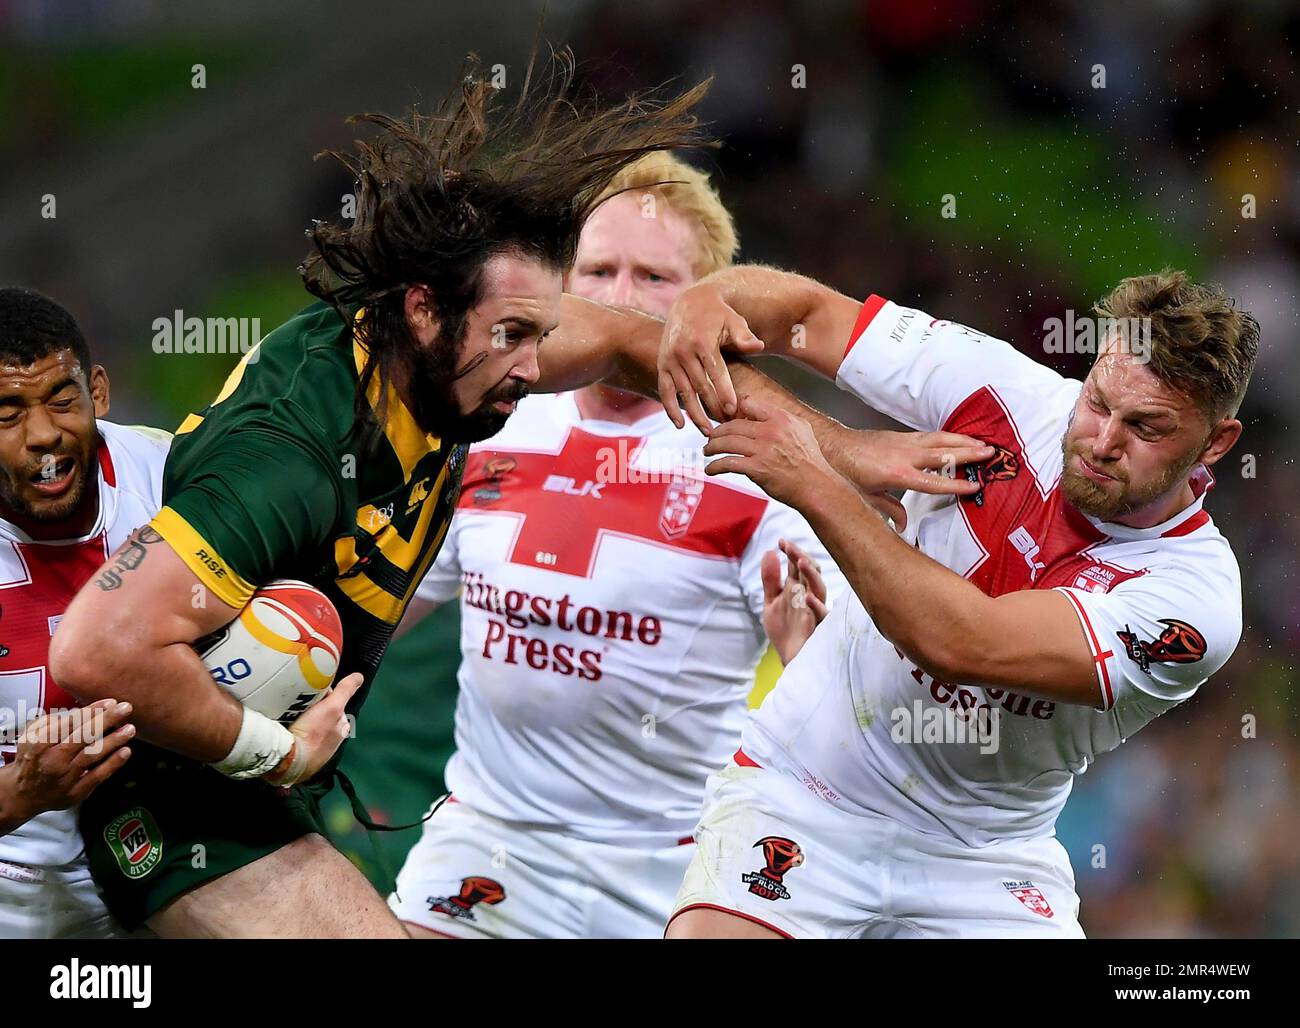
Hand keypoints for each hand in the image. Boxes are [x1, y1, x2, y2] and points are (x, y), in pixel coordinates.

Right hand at [1, 699, 134, 824]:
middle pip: (82, 737)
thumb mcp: (32, 735)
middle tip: (126, 708)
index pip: (68, 723)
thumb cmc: (33, 757)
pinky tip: (126, 751)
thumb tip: (81, 710)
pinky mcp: (75, 793)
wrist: (23, 794)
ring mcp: (64, 778)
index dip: (91, 711)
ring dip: (113, 741)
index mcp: (39, 743)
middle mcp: (52, 760)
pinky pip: (97, 776)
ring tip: (130, 728)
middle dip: (106, 720)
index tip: (110, 702)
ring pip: (92, 756)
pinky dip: (113, 764)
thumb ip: (53, 720)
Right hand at [280, 673, 363, 782]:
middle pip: (320, 714)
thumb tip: (358, 677)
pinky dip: (293, 732)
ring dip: (300, 720)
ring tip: (289, 716)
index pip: (334, 704)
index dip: (322, 695)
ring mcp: (316, 750)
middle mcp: (332, 740)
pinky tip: (286, 729)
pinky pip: (297, 737)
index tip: (309, 692)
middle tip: (296, 704)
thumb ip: (345, 691)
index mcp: (342, 728)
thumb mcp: (333, 706)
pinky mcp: (301, 756)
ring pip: (308, 726)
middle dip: (311, 708)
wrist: (290, 760)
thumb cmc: (313, 733)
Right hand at [658, 283, 764, 431]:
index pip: (715, 372)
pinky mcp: (663, 365)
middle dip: (713, 407)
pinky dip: (670, 408)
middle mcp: (683, 352)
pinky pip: (665, 390)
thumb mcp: (733, 320)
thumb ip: (744, 336)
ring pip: (683, 393)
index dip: (724, 392)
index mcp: (702, 341)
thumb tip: (758, 346)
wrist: (689, 303)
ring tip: (708, 432)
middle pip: (700, 386)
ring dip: (694, 414)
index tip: (733, 410)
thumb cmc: (717, 314)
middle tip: (726, 424)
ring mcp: (671, 360)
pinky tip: (680, 425)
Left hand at [703, 396, 844, 510]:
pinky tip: (711, 470)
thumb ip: (783, 419)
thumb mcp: (802, 430)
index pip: (748, 404)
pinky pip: (728, 463)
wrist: (817, 486)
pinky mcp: (756, 469)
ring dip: (712, 447)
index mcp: (781, 419)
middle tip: (712, 437)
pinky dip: (715, 467)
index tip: (727, 419)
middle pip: (732, 425)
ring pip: (726, 442)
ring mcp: (762, 450)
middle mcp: (770, 431)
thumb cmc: (811, 462)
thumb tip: (766, 414)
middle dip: (718, 432)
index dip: (734, 411)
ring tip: (707, 451)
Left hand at [761, 539, 829, 664]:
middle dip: (801, 557)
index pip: (797, 565)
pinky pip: (822, 614)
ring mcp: (815, 610)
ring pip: (819, 588)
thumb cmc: (785, 631)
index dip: (791, 552)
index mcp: (798, 588)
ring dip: (811, 574)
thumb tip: (769, 552)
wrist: (791, 661)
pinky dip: (816, 605)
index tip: (781, 542)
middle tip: (789, 546)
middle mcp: (809, 595)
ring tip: (800, 561)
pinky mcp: (819, 627)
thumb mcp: (771, 603)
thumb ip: (770, 580)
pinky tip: (807, 597)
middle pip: (809, 571)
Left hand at [824, 428, 994, 530]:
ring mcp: (904, 443)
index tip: (975, 487)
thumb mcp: (866, 499)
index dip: (955, 486)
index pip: (934, 482)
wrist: (831, 446)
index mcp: (897, 475)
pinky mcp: (901, 436)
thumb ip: (889, 511)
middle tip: (992, 454)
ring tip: (983, 444)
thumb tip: (904, 526)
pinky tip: (958, 438)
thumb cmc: (846, 473)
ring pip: (940, 440)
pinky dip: (947, 436)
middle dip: (969, 454)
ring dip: (963, 441)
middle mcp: (905, 456)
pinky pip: (930, 435)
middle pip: (943, 454)